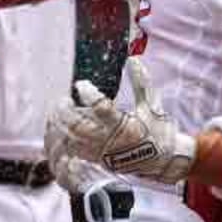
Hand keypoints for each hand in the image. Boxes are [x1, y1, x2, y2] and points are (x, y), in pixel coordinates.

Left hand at [48, 57, 195, 184]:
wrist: (162, 162)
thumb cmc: (158, 131)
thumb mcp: (152, 105)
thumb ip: (141, 83)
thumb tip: (133, 59)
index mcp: (126, 125)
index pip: (101, 107)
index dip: (88, 93)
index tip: (80, 84)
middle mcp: (111, 140)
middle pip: (78, 126)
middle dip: (66, 111)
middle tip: (63, 100)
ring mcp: (103, 153)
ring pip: (73, 139)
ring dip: (62, 125)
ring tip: (59, 112)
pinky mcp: (98, 160)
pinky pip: (75, 151)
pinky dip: (66, 139)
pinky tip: (64, 128)